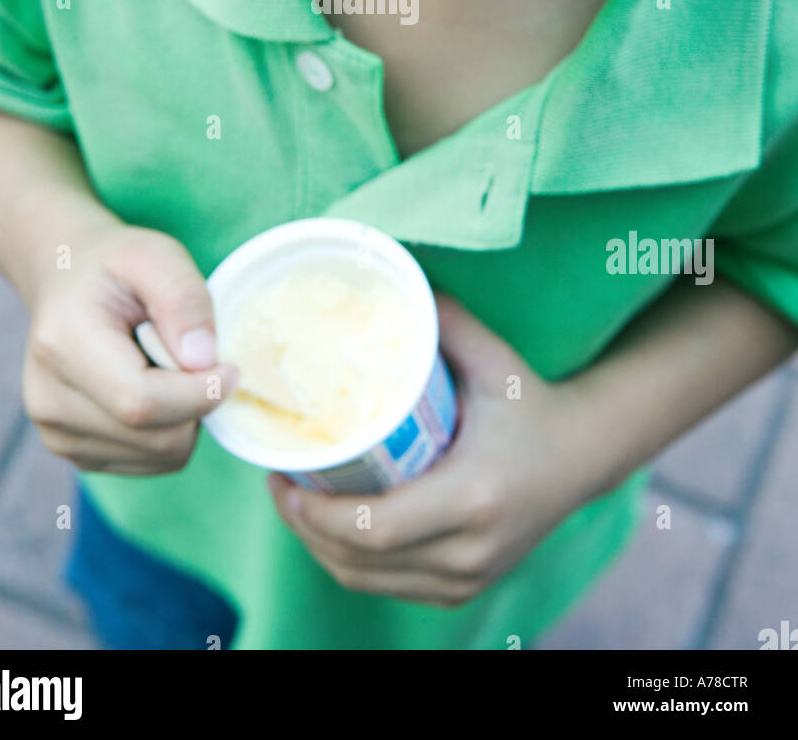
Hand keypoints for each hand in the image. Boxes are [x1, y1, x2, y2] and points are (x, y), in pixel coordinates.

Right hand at [22, 224, 239, 473]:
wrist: (65, 280)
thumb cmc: (113, 266)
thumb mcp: (154, 255)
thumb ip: (183, 299)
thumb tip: (204, 360)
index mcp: (61, 346)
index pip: (140, 403)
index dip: (199, 394)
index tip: (231, 368)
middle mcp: (48, 401)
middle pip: (156, 438)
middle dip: (195, 403)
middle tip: (192, 356)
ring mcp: (57, 435)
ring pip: (160, 456)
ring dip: (185, 418)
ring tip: (164, 366)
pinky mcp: (75, 453)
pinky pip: (151, 462)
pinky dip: (169, 431)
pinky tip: (151, 387)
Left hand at [268, 292, 594, 606]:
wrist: (584, 454)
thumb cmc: (532, 400)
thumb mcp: (494, 357)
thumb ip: (445, 319)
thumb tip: (394, 275)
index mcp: (473, 497)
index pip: (374, 528)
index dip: (316, 514)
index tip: (282, 478)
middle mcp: (470, 550)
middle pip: (360, 562)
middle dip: (305, 527)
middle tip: (277, 483)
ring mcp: (468, 577)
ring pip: (368, 581)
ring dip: (321, 548)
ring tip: (294, 501)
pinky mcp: (465, 587)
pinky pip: (389, 587)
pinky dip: (351, 563)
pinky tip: (330, 527)